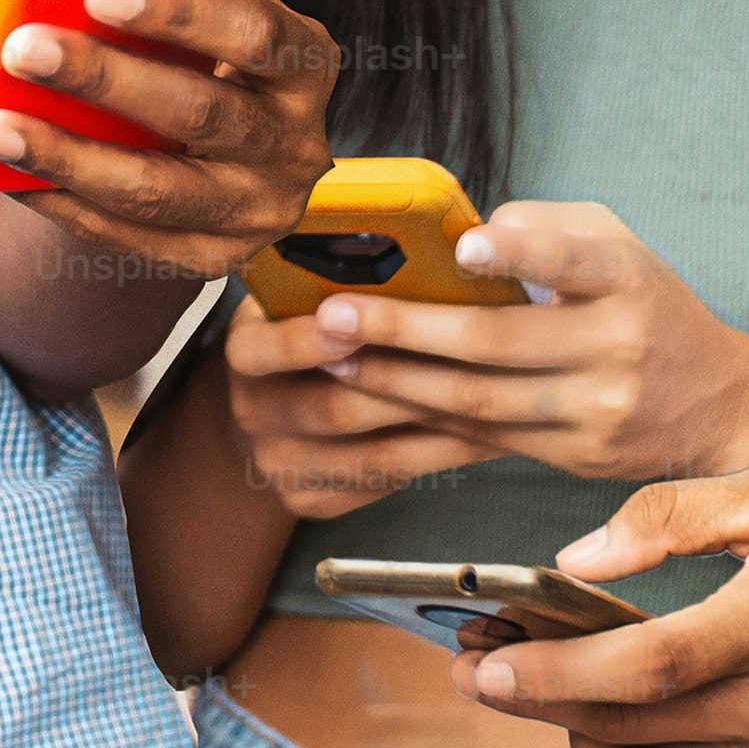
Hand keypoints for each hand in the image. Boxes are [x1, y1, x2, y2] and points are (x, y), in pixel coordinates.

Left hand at [0, 0, 333, 282]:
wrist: (234, 150)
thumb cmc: (210, 56)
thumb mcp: (216, 16)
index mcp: (306, 63)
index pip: (254, 35)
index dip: (178, 12)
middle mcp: (295, 145)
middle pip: (197, 114)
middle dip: (102, 79)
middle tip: (24, 49)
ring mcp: (258, 211)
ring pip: (154, 190)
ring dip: (64, 156)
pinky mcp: (213, 257)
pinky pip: (127, 238)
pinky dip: (63, 203)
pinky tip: (11, 175)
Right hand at [219, 299, 490, 515]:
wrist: (272, 405)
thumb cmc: (310, 325)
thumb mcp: (302, 293)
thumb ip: (337, 280)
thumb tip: (421, 247)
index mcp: (244, 352)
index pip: (265, 350)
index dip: (309, 341)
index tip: (354, 320)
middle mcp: (252, 414)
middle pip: (335, 409)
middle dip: (407, 386)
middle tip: (477, 365)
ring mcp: (280, 466)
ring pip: (374, 455)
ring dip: (443, 428)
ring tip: (504, 403)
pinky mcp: (311, 500)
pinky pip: (386, 483)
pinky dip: (441, 458)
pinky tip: (489, 436)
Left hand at [289, 200, 748, 485]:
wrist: (720, 406)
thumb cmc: (650, 306)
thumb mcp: (617, 244)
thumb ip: (547, 229)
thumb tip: (464, 238)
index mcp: (626, 281)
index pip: (571, 262)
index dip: (517, 255)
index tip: (463, 246)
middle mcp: (615, 347)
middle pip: (497, 345)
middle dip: (405, 331)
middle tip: (333, 316)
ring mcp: (595, 412)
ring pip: (479, 402)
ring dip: (396, 383)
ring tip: (333, 362)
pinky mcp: (574, 457)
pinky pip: (486, 439)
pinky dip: (426, 419)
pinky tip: (378, 401)